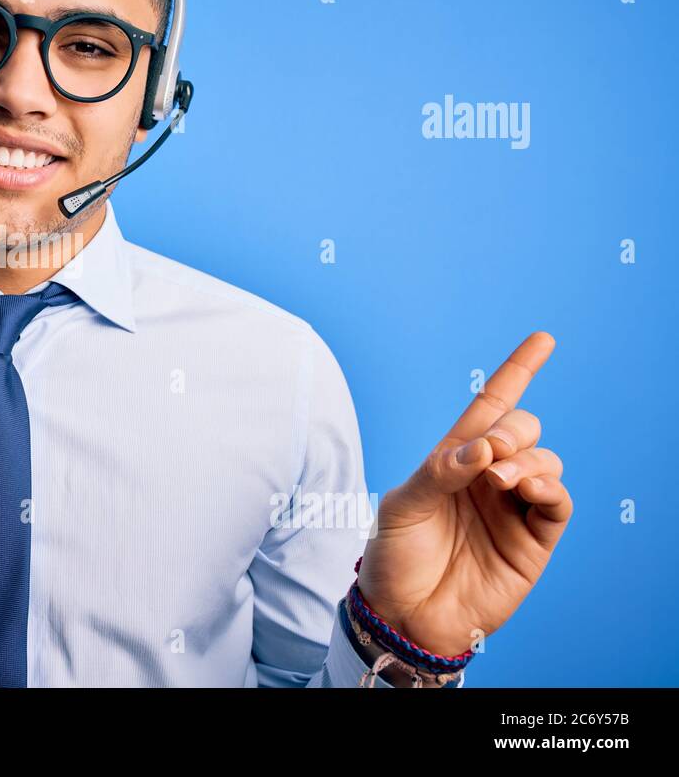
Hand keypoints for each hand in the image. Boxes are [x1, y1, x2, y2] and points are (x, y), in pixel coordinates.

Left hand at [356, 332, 571, 655]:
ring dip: (528, 460)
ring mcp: (513, 508)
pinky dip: (548, 488)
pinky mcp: (534, 541)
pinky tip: (524, 490)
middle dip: (513, 430)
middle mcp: (489, 478)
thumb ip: (439, 471)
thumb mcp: (403, 505)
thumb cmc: (395, 556)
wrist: (404, 614)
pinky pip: (558, 503)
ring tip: (500, 479)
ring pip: (545, 461)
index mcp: (454, 459)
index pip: (490, 407)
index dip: (517, 372)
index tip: (543, 340)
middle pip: (522, 429)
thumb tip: (483, 448)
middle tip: (489, 456)